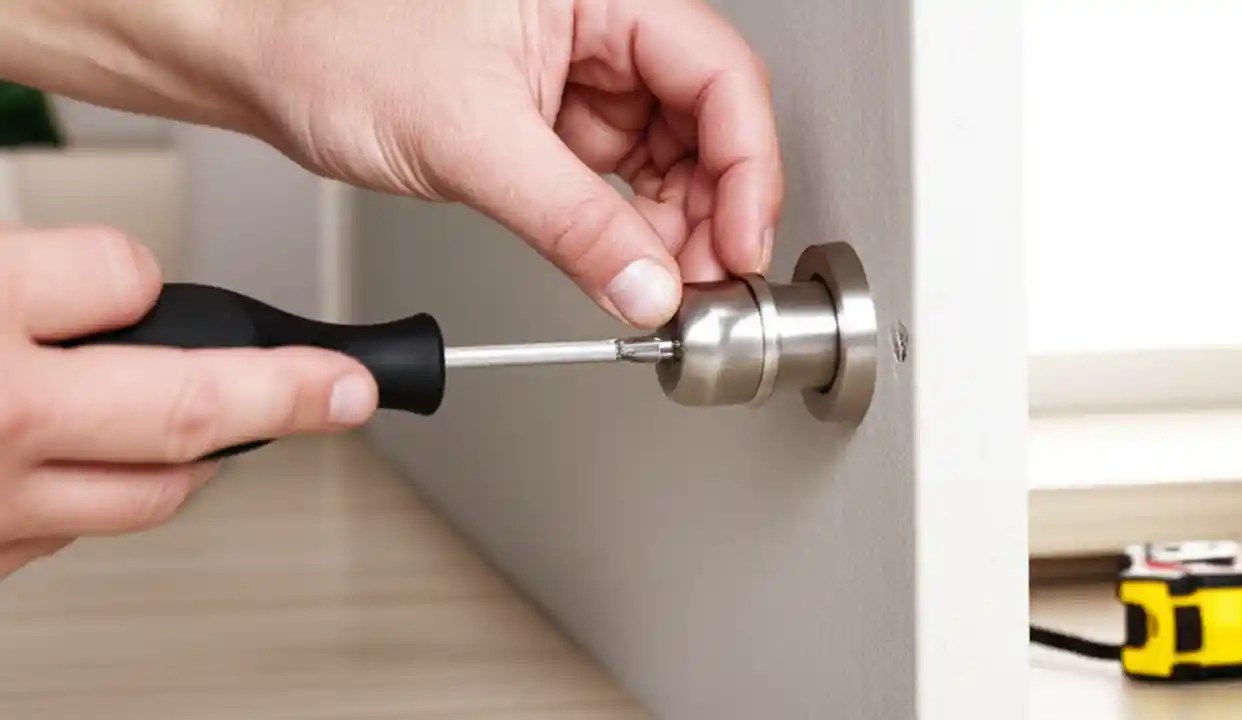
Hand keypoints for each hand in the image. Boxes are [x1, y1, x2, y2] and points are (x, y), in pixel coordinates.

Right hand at [0, 226, 377, 578]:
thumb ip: (24, 270)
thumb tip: (98, 281)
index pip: (122, 274)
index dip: (128, 271)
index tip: (128, 275)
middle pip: (190, 408)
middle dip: (288, 395)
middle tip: (355, 388)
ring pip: (154, 493)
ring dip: (209, 459)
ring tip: (236, 427)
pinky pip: (74, 536)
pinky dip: (109, 499)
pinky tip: (108, 472)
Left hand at [245, 0, 782, 328]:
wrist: (271, 66)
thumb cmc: (339, 46)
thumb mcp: (470, 138)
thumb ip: (571, 221)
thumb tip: (648, 286)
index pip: (718, 74)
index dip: (747, 167)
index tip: (742, 242)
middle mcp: (603, 25)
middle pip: (708, 119)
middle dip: (716, 208)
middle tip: (707, 281)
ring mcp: (584, 74)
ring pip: (673, 155)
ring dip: (679, 227)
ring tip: (668, 286)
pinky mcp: (558, 119)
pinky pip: (624, 178)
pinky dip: (634, 229)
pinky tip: (632, 266)